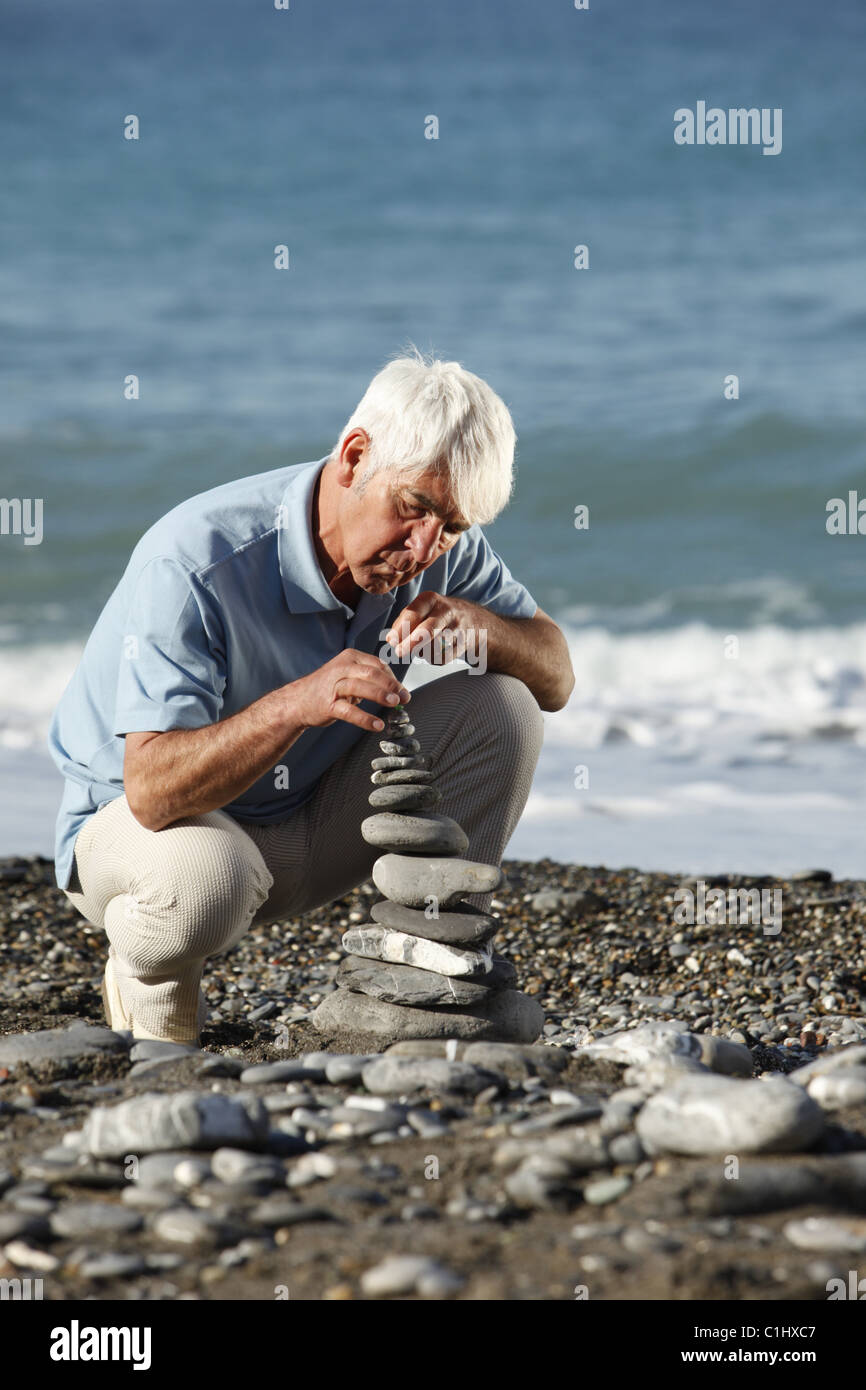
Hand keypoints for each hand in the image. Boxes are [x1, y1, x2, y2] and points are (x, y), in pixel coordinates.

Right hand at [293, 649, 409, 732]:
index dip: (393, 678)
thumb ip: (371, 679)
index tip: (403, 691)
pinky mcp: (328, 705)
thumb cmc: (328, 688)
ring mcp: (333, 686)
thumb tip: (398, 691)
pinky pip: (349, 711)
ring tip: (394, 704)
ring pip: (360, 687)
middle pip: (371, 673)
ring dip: (380, 695)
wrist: (298, 701)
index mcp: (350, 658)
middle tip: (404, 697)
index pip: (377, 665)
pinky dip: (365, 718)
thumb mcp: (349, 676)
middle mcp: (341, 668)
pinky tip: (377, 725)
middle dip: (391, 685)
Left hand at [384, 591, 478, 662]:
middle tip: (399, 652)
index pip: (412, 614)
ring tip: (419, 649)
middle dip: (410, 643)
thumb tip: (390, 639)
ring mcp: (457, 628)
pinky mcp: (463, 643)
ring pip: (434, 646)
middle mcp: (445, 611)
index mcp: (430, 599)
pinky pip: (443, 657)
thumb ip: (404, 621)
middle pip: (426, 630)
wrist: (474, 620)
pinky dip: (432, 659)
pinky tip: (430, 654)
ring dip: (421, 652)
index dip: (400, 630)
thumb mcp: (423, 609)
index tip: (391, 641)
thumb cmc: (440, 614)